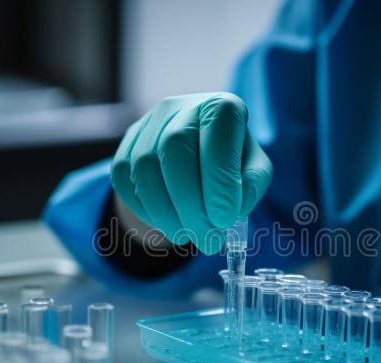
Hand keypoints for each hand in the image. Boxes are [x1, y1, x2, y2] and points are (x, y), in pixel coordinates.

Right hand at [110, 93, 272, 253]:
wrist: (195, 159)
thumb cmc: (231, 164)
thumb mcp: (254, 170)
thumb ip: (251, 185)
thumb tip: (232, 208)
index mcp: (220, 106)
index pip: (217, 134)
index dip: (219, 180)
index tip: (225, 219)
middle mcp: (181, 107)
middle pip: (175, 150)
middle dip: (191, 204)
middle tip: (207, 238)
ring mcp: (148, 125)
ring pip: (145, 169)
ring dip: (168, 213)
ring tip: (190, 236)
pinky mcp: (126, 147)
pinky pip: (126, 181)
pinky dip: (147, 211)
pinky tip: (169, 223)